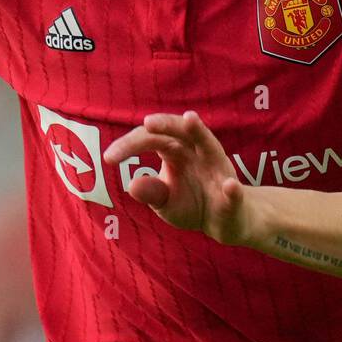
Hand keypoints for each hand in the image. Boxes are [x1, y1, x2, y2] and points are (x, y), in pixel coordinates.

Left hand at [102, 111, 253, 245]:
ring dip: (200, 131)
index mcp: (176, 151)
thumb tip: (132, 185)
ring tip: (190, 119)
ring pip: (210, 144)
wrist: (225, 222)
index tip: (108, 158)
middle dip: (165, 124)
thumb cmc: (192, 204)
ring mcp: (218, 169)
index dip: (129, 145)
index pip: (151, 139)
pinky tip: (228, 186)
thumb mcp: (165, 202)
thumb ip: (152, 192)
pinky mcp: (233, 193)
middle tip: (147, 122)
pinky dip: (231, 189)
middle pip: (180, 130)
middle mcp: (197, 152)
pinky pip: (232, 190)